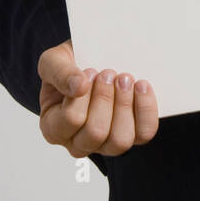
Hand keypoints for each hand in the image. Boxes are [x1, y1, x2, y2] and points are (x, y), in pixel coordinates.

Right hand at [38, 40, 158, 156]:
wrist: (92, 57)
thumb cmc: (69, 66)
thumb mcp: (54, 61)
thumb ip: (60, 73)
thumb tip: (78, 87)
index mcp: (54, 127)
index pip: (71, 120)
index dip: (84, 95)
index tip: (89, 71)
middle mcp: (78, 142)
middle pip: (96, 134)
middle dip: (105, 98)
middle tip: (108, 73)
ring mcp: (106, 143)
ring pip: (120, 141)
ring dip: (124, 105)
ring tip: (124, 79)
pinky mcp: (132, 136)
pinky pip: (144, 132)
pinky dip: (146, 108)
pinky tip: (141, 86)